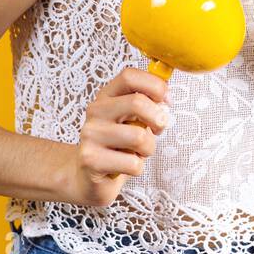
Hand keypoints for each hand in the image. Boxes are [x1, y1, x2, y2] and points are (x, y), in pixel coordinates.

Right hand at [57, 66, 169, 206]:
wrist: (88, 176)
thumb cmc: (117, 145)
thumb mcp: (131, 119)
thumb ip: (146, 104)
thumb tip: (166, 97)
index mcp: (106, 96)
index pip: (129, 76)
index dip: (154, 85)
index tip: (166, 100)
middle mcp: (95, 111)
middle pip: (136, 103)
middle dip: (158, 119)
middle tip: (158, 129)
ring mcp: (90, 135)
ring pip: (138, 137)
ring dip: (148, 149)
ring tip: (138, 153)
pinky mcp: (90, 159)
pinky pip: (132, 164)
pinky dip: (138, 169)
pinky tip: (125, 167)